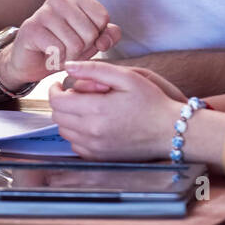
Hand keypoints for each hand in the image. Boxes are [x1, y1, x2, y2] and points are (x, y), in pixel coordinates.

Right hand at [0, 0, 120, 89]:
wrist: (32, 62)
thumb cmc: (64, 48)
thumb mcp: (92, 41)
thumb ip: (108, 35)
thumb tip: (104, 41)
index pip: (102, 18)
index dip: (96, 36)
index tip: (81, 38)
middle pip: (90, 32)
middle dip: (83, 50)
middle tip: (68, 49)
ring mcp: (43, 12)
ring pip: (75, 44)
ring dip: (70, 58)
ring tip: (59, 53)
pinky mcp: (31, 28)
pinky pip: (58, 50)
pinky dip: (57, 60)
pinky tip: (49, 56)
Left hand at [49, 61, 181, 160]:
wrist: (170, 131)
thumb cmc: (151, 102)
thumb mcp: (127, 76)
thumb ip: (94, 69)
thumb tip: (68, 66)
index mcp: (96, 110)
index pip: (57, 101)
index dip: (54, 89)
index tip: (60, 84)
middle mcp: (92, 132)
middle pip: (57, 116)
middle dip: (61, 102)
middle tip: (76, 93)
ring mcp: (95, 148)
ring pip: (64, 132)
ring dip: (68, 118)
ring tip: (86, 107)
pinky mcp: (99, 158)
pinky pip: (76, 146)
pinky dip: (77, 134)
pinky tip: (92, 124)